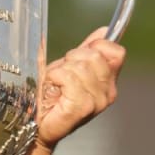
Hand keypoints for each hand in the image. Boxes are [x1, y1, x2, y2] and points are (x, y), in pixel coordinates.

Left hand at [35, 28, 124, 148]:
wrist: (37, 123)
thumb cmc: (52, 96)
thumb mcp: (71, 66)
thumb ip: (87, 50)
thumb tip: (104, 31)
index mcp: (109, 81)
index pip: (117, 52)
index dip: (96, 46)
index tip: (78, 56)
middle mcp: (108, 92)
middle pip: (96, 56)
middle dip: (73, 58)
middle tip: (62, 74)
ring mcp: (97, 102)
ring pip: (81, 66)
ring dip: (61, 70)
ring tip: (55, 83)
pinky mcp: (82, 108)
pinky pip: (69, 78)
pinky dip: (55, 77)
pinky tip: (52, 87)